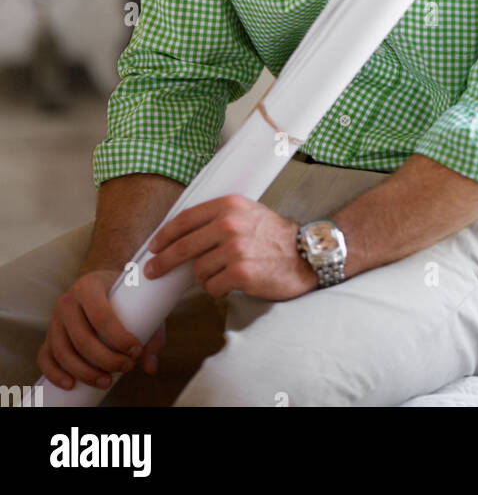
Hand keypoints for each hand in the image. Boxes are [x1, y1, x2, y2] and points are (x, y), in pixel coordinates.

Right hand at [37, 269, 164, 391]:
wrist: (102, 285)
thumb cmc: (123, 297)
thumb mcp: (141, 305)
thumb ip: (152, 334)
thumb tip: (150, 367)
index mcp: (88, 286)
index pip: (102, 316)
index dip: (119, 339)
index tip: (136, 351)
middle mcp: (67, 301)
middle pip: (83, 338)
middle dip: (106, 359)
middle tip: (126, 367)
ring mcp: (55, 320)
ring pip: (63, 352)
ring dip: (85, 372)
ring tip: (107, 381)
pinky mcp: (48, 336)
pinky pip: (45, 358)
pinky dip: (55, 374)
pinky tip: (70, 384)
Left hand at [143, 195, 317, 301]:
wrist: (306, 254)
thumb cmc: (274, 236)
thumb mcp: (247, 213)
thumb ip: (217, 219)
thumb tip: (181, 237)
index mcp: (229, 205)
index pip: (185, 219)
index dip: (165, 234)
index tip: (154, 246)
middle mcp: (230, 224)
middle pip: (183, 246)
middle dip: (163, 261)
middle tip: (153, 271)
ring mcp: (235, 248)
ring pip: (199, 270)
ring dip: (207, 277)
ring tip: (225, 273)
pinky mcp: (241, 272)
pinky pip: (212, 287)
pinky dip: (218, 289)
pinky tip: (232, 284)